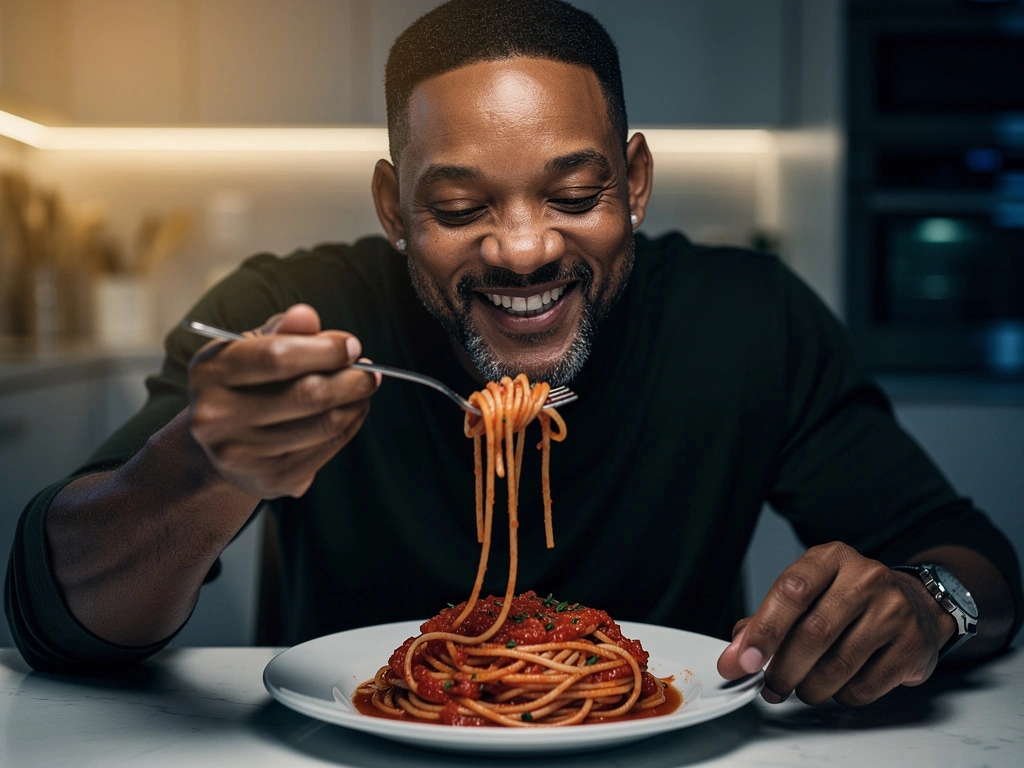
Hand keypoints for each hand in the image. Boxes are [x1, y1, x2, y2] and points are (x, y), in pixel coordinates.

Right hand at [187, 304, 380, 498]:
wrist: (221, 447)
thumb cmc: (245, 384)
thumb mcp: (252, 348)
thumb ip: (282, 329)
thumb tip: (307, 315)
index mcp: (211, 372)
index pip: (279, 357)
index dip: (326, 350)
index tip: (352, 346)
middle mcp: (217, 416)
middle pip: (308, 394)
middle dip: (351, 379)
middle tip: (370, 371)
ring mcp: (242, 453)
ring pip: (324, 424)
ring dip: (356, 403)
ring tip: (365, 388)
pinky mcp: (270, 479)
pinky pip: (327, 448)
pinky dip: (351, 425)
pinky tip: (354, 411)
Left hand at [717, 542, 956, 705]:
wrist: (918, 603)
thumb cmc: (850, 599)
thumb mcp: (809, 592)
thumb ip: (767, 620)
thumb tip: (736, 657)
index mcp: (831, 558)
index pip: (791, 591)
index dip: (764, 631)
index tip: (744, 661)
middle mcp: (866, 578)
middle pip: (813, 633)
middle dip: (783, 669)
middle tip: (770, 686)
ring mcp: (894, 612)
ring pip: (837, 666)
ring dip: (809, 687)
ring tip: (801, 688)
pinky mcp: (913, 647)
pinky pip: (864, 686)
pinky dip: (841, 695)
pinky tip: (837, 686)